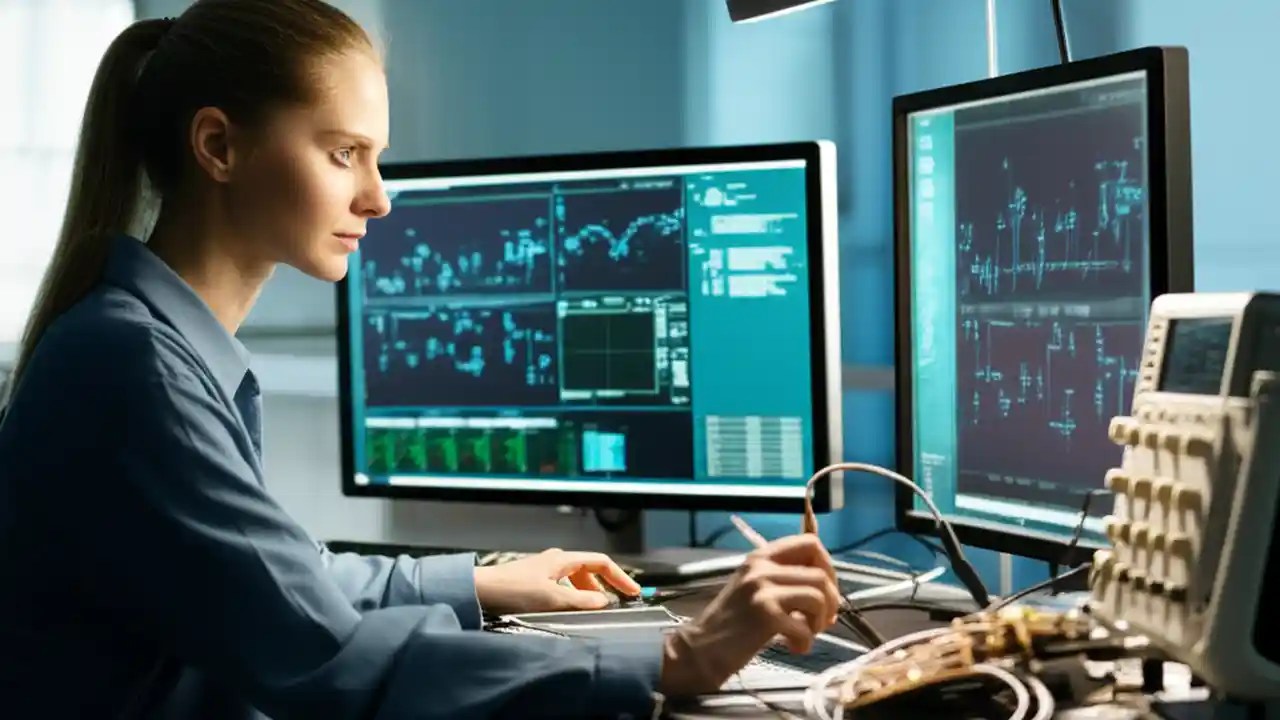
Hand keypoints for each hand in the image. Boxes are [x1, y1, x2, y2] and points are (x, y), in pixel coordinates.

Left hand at [473, 548, 641, 614]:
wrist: (479, 591)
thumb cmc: (514, 590)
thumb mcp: (552, 598)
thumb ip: (581, 600)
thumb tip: (604, 601)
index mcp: (563, 559)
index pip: (601, 561)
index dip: (619, 576)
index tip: (633, 592)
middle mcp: (555, 560)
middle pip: (589, 569)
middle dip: (605, 584)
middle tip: (617, 601)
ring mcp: (544, 569)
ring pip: (575, 578)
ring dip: (588, 591)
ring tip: (594, 608)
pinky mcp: (534, 580)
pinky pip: (563, 586)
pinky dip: (573, 596)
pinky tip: (569, 609)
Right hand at [658, 534, 840, 696]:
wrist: (701, 648)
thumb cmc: (731, 623)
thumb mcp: (754, 588)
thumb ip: (784, 579)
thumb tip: (826, 585)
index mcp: (760, 556)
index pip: (810, 542)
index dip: (827, 566)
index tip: (825, 590)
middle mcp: (761, 567)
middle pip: (820, 573)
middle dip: (831, 600)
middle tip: (823, 620)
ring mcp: (762, 590)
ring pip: (818, 596)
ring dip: (820, 621)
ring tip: (807, 634)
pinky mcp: (765, 615)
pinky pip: (805, 627)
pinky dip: (806, 642)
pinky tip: (795, 647)